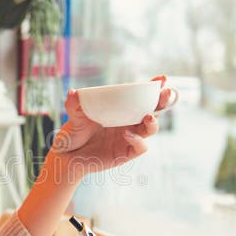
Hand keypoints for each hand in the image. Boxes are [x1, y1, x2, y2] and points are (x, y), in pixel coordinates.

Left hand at [50, 76, 172, 178]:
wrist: (68, 156)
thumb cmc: (74, 133)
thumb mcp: (74, 117)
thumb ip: (74, 105)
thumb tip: (73, 92)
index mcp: (121, 109)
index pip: (141, 97)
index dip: (154, 88)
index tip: (162, 79)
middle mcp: (129, 122)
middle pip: (154, 110)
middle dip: (163, 101)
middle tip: (167, 93)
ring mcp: (130, 137)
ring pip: (151, 128)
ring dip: (153, 122)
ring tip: (149, 117)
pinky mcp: (127, 153)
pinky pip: (140, 147)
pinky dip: (138, 140)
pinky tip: (127, 134)